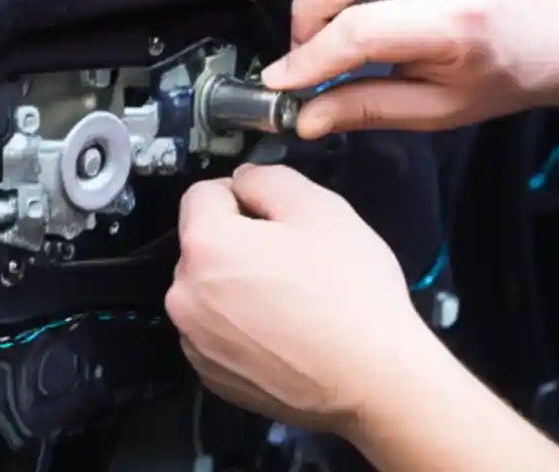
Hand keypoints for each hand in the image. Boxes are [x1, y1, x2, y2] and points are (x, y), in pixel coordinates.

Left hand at [165, 165, 429, 434]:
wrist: (373, 380)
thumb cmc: (350, 294)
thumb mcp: (320, 208)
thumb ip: (268, 178)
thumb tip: (244, 181)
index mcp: (206, 245)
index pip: (203, 194)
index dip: (243, 195)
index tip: (276, 215)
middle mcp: (185, 295)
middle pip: (205, 246)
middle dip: (240, 243)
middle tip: (294, 260)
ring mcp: (196, 342)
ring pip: (210, 291)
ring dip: (239, 286)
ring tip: (294, 300)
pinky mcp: (212, 376)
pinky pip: (218, 333)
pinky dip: (243, 328)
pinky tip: (286, 333)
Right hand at [261, 0, 558, 137]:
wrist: (544, 34)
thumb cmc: (494, 77)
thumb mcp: (436, 111)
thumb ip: (367, 109)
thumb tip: (304, 118)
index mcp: (457, 22)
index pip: (360, 30)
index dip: (309, 57)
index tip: (280, 80)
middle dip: (308, 11)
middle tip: (307, 48)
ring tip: (327, 20)